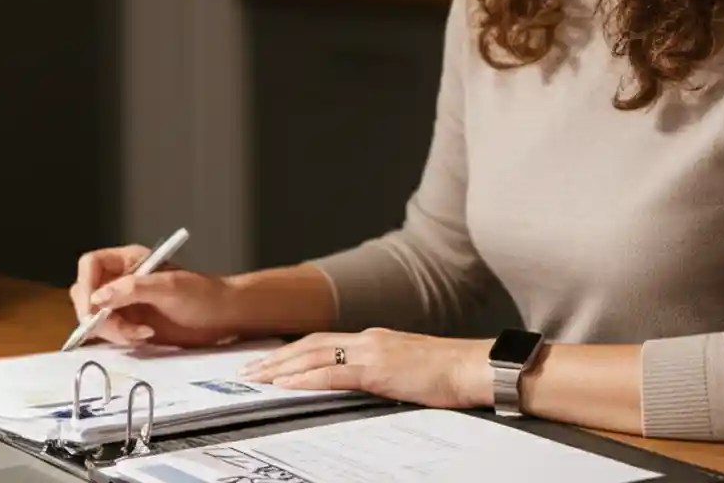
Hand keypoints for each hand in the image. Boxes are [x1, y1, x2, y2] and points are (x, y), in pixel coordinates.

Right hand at [70, 245, 242, 347]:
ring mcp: (124, 303)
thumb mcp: (170, 287)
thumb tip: (99, 297)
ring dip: (113, 331)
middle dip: (98, 315)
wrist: (223, 317)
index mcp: (130, 261)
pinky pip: (109, 333)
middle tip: (122, 329)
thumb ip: (133, 289)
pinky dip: (120, 339)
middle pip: (86, 294)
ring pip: (96, 317)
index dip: (86, 286)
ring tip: (142, 334)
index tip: (94, 309)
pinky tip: (143, 337)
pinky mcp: (130, 323)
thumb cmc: (203, 295)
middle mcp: (122, 280)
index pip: (91, 265)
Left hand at [240, 328, 492, 408]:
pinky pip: (331, 373)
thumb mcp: (408, 369)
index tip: (270, 362)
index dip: (293, 351)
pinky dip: (304, 378)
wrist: (475, 367)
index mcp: (375, 339)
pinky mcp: (377, 369)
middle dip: (276, 357)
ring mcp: (372, 351)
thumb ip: (383, 372)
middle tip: (248, 370)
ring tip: (256, 378)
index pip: (323, 341)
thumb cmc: (451, 373)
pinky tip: (285, 384)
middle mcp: (368, 339)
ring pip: (313, 355)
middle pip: (310, 344)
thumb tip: (366, 385)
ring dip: (280, 367)